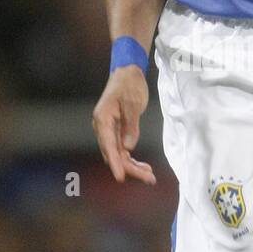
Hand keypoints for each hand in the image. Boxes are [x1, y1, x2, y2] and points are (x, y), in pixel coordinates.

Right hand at [92, 65, 156, 184]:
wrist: (128, 72)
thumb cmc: (129, 84)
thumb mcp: (132, 103)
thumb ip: (131, 125)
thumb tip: (128, 147)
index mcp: (102, 120)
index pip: (109, 145)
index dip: (115, 163)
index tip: (120, 177)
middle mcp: (103, 128)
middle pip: (114, 154)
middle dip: (130, 169)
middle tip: (149, 178)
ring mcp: (109, 131)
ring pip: (119, 155)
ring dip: (133, 167)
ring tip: (150, 176)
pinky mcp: (117, 132)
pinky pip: (123, 150)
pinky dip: (132, 159)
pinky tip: (144, 167)